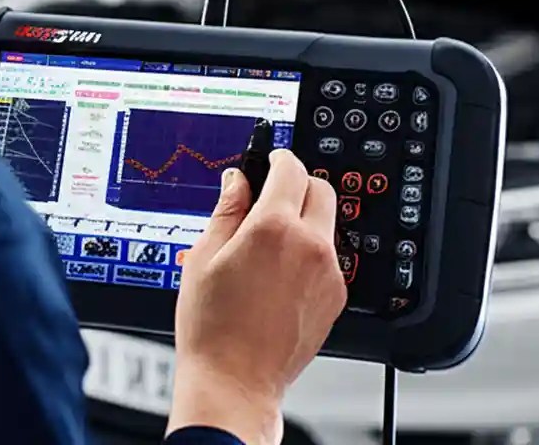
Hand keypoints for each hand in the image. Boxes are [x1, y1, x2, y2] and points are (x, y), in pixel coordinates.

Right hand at [167, 150, 346, 444]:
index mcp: (273, 228)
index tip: (268, 160)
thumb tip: (236, 180)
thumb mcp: (204, 257)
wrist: (235, 381)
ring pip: (327, 223)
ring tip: (269, 243)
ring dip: (305, 218)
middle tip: (269, 196)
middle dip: (296, 184)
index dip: (276, 157)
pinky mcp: (335, 296)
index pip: (290, 168)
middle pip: (320, 189)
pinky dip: (310, 252)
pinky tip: (280, 273)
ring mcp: (328, 272)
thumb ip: (226, 210)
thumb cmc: (212, 328)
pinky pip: (329, 257)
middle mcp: (309, 246)